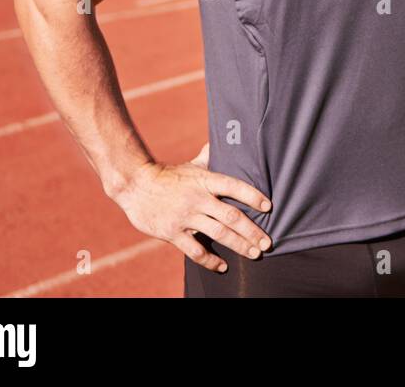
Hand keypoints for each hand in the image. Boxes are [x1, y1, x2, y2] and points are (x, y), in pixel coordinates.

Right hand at [110, 142, 272, 272]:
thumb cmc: (168, 175)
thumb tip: (227, 139)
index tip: (269, 206)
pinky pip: (195, 250)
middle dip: (252, 231)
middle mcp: (198, 199)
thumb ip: (210, 157)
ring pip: (218, 234)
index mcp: (205, 180)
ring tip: (254, 254)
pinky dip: (210, 260)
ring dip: (239, 245)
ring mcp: (185, 217)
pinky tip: (222, 266)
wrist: (135, 185)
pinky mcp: (172, 232)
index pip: (234, 187)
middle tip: (267, 243)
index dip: (253, 196)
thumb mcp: (191, 165)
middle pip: (232, 216)